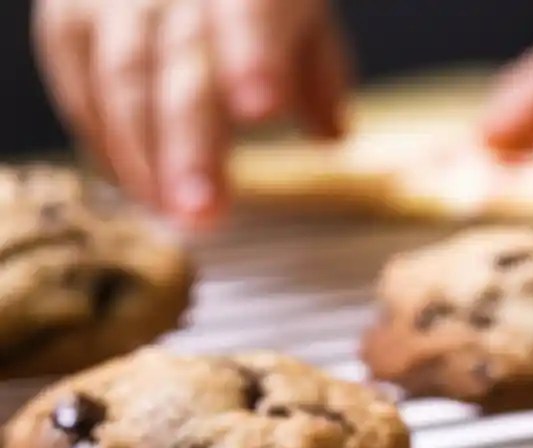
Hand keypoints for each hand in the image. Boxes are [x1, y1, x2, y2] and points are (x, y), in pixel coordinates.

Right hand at [33, 0, 348, 226]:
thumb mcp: (302, 12)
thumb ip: (317, 71)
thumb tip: (332, 135)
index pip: (253, 9)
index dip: (255, 56)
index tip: (262, 109)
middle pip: (179, 58)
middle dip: (188, 141)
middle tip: (203, 211)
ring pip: (121, 77)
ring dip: (144, 157)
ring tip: (175, 214)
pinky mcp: (70, 15)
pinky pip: (80, 80)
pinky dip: (107, 140)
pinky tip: (139, 185)